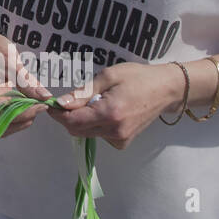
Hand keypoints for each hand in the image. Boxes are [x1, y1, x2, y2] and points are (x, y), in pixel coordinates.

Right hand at [0, 30, 53, 136]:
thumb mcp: (13, 61)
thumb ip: (28, 82)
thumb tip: (45, 97)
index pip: (0, 111)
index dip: (22, 113)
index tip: (40, 106)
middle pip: (0, 124)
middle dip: (22, 119)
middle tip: (40, 106)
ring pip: (0, 127)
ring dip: (19, 121)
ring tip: (34, 106)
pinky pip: (0, 120)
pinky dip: (15, 117)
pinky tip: (25, 105)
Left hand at [48, 61, 183, 149]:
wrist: (165, 90)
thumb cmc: (137, 77)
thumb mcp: (108, 76)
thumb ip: (83, 92)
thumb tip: (61, 103)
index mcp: (110, 113)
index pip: (73, 122)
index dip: (58, 114)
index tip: (52, 104)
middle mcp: (115, 131)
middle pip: (77, 130)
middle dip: (69, 116)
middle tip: (74, 98)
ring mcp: (120, 139)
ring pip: (86, 133)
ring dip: (82, 120)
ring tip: (97, 101)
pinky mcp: (123, 142)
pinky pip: (98, 135)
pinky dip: (95, 125)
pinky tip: (107, 111)